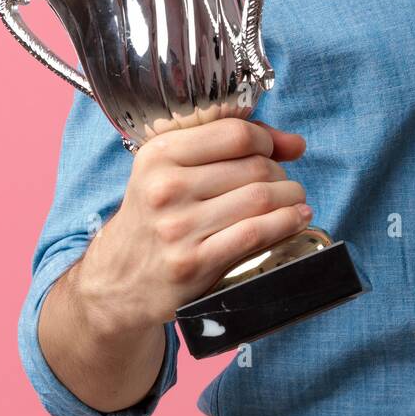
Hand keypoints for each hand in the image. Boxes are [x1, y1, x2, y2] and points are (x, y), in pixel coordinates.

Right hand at [73, 119, 313, 335]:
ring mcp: (178, 227)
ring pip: (260, 198)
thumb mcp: (172, 170)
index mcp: (159, 154)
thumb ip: (229, 147)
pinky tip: (297, 219)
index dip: (267, 140)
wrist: (118, 281)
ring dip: (292, 197)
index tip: (273, 152)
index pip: (235, 133)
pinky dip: (287, 223)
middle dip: (282, 174)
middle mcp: (165, 187)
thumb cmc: (156, 217)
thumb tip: (295, 144)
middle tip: (285, 184)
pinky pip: (255, 234)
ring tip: (295, 200)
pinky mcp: (193, 263)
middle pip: (254, 166)